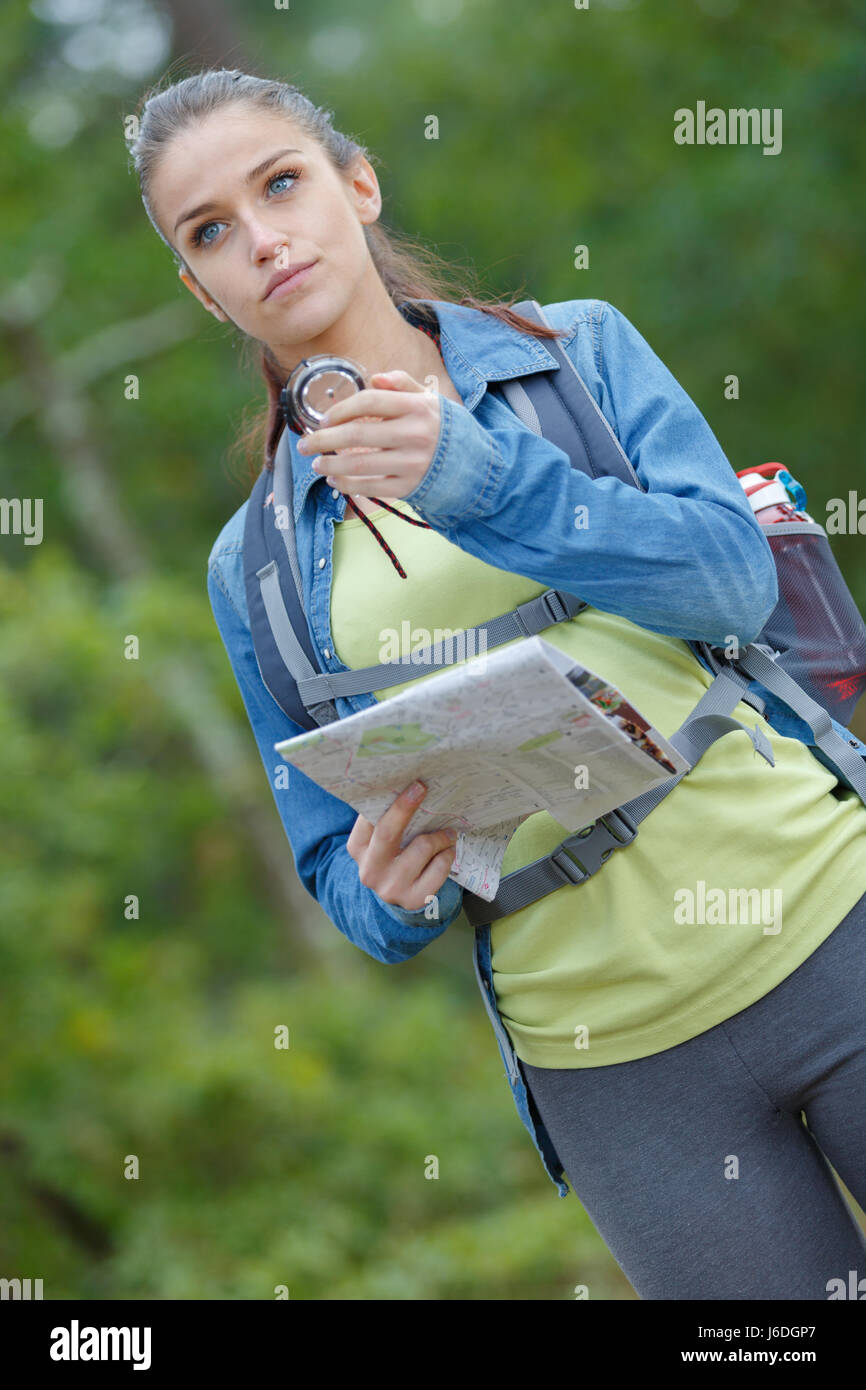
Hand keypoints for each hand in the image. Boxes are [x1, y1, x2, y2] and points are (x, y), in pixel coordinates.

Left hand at [298, 370, 441, 498]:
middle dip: (323, 440)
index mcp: (417, 407)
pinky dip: (347, 486)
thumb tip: (375, 377)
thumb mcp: (430, 400)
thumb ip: (403, 384)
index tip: (324, 418)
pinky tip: (334, 481)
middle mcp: (415, 434)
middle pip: (357, 436)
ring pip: (360, 465)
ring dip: (331, 466)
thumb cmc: (442, 428)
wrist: (473, 465)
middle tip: (303, 445)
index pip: (370, 401)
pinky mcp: (409, 487)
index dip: (341, 409)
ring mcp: (412, 463)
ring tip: (315, 465)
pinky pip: (371, 488)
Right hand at [346, 780, 458, 910]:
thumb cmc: (391, 856)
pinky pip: (439, 869)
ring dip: (441, 836)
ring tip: (448, 833)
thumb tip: (409, 787)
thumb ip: (385, 819)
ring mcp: (391, 888)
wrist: (395, 894)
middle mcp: (370, 870)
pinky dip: (447, 856)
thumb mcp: (379, 840)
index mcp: (358, 849)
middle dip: (406, 808)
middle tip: (423, 789)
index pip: (370, 820)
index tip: (414, 785)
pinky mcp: (413, 899)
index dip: (392, 803)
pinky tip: (447, 852)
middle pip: (387, 832)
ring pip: (422, 847)